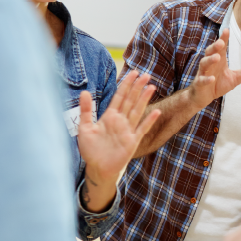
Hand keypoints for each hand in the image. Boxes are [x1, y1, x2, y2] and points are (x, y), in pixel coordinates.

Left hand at [77, 71, 160, 186]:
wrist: (97, 168)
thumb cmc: (91, 149)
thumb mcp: (85, 128)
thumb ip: (86, 110)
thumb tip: (84, 92)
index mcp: (110, 116)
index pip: (120, 96)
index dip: (126, 84)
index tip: (133, 72)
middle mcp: (120, 121)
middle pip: (131, 100)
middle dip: (138, 87)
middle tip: (146, 74)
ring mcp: (128, 130)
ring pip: (137, 111)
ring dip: (144, 99)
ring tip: (151, 87)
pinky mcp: (132, 141)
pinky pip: (142, 129)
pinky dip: (149, 121)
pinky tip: (156, 112)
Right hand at [189, 29, 240, 108]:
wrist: (203, 97)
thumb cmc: (218, 84)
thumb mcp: (235, 78)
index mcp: (219, 61)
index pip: (221, 48)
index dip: (223, 38)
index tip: (227, 30)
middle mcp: (210, 64)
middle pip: (210, 52)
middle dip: (215, 47)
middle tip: (221, 43)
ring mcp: (203, 73)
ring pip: (204, 63)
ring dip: (210, 60)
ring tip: (217, 58)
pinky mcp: (199, 84)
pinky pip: (201, 80)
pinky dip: (206, 79)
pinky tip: (211, 78)